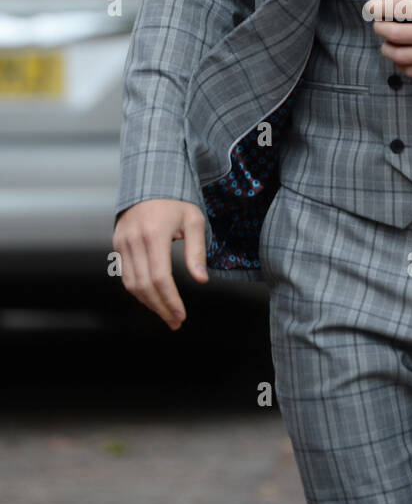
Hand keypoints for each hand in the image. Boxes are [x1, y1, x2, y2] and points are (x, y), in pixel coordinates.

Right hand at [113, 198, 207, 330]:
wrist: (150, 181)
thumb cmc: (176, 201)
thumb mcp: (194, 221)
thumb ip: (196, 252)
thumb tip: (201, 280)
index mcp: (154, 235)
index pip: (160, 278)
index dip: (170, 301)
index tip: (181, 315)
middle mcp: (134, 240)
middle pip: (144, 286)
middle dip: (160, 308)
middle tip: (175, 321)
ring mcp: (122, 243)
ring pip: (131, 284)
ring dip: (148, 303)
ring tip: (166, 314)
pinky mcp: (117, 244)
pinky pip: (125, 275)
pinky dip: (138, 291)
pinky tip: (153, 298)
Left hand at [363, 0, 411, 79]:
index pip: (400, 8)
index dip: (378, 7)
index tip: (371, 6)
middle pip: (393, 33)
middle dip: (378, 26)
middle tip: (377, 22)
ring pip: (398, 56)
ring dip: (386, 47)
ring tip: (387, 39)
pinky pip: (411, 71)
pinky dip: (400, 63)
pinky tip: (402, 53)